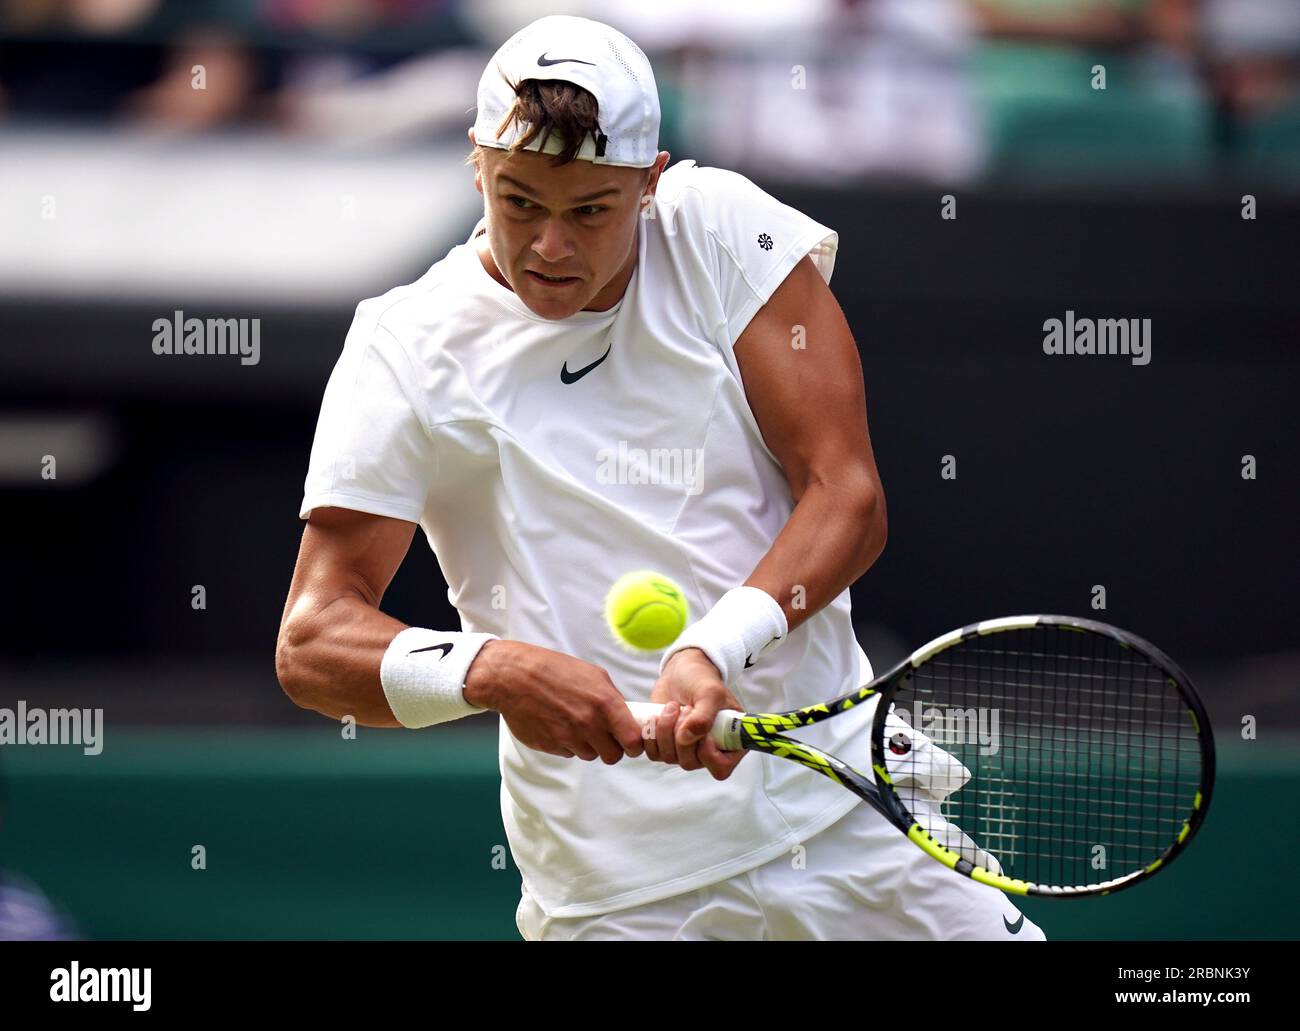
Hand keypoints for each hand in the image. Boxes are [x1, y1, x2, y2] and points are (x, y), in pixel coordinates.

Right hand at [465, 640, 643, 763]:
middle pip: (613, 756)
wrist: (515, 677)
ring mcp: (569, 737)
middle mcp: (589, 724)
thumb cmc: (556, 670)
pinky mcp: (551, 746)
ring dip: (588, 745)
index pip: (633, 741)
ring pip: (590, 755)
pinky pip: (569, 753)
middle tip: (604, 736)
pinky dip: (568, 744)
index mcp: (605, 704)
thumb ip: (614, 699)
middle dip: (611, 748)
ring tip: (576, 723)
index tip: (630, 742)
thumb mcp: (594, 675)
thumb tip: (627, 719)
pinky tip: (559, 724)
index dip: (635, 744)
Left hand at [643, 648, 745, 780]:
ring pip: (670, 758)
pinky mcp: (666, 745)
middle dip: (681, 734)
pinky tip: (656, 715)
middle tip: (685, 708)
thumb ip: (703, 717)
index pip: (721, 768)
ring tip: (672, 706)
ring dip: (666, 730)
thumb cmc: (702, 680)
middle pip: (690, 762)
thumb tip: (686, 739)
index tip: (702, 733)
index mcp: (729, 742)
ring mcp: (686, 750)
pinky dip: (651, 735)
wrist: (681, 672)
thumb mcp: (710, 692)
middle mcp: (708, 751)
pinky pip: (654, 753)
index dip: (708, 755)